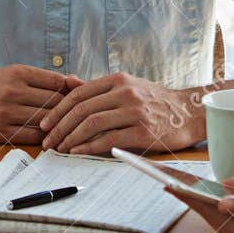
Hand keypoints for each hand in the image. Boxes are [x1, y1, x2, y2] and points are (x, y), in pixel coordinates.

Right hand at [0, 64, 71, 144]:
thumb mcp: (10, 73)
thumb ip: (38, 78)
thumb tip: (71, 81)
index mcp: (17, 73)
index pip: (56, 81)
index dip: (71, 90)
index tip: (78, 96)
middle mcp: (12, 91)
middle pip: (55, 101)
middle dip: (68, 109)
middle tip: (78, 115)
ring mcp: (6, 112)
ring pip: (46, 119)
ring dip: (58, 125)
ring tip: (67, 128)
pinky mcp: (0, 130)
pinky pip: (32, 135)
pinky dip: (45, 137)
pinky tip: (50, 137)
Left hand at [37, 72, 202, 154]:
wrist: (188, 112)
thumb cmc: (154, 100)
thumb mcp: (127, 85)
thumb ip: (97, 87)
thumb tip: (67, 81)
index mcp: (118, 79)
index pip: (78, 94)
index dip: (58, 109)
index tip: (45, 124)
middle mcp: (125, 92)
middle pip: (82, 109)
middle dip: (59, 127)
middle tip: (47, 141)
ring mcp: (135, 111)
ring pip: (92, 124)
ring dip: (71, 138)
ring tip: (60, 149)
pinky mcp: (142, 131)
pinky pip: (108, 140)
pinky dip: (89, 147)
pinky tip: (78, 153)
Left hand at [169, 191, 233, 232]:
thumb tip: (222, 202)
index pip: (208, 212)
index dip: (189, 197)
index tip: (171, 185)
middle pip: (211, 216)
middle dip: (193, 199)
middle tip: (175, 184)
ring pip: (222, 220)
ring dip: (207, 205)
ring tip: (193, 190)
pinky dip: (224, 211)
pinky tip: (225, 203)